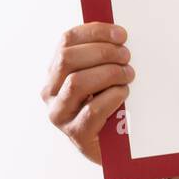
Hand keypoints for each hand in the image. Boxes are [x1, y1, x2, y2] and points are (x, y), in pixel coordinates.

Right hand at [41, 22, 133, 166]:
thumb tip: (118, 34)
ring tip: (128, 75)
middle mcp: (50, 92)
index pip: (66, 41)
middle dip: (103, 52)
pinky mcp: (76, 133)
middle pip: (68, 59)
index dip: (95, 32)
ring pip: (77, 83)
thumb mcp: (101, 77)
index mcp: (55, 72)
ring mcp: (60, 114)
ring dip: (108, 73)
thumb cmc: (109, 105)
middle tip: (126, 56)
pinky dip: (113, 97)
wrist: (114, 146)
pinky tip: (123, 93)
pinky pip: (92, 110)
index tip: (121, 34)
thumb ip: (101, 56)